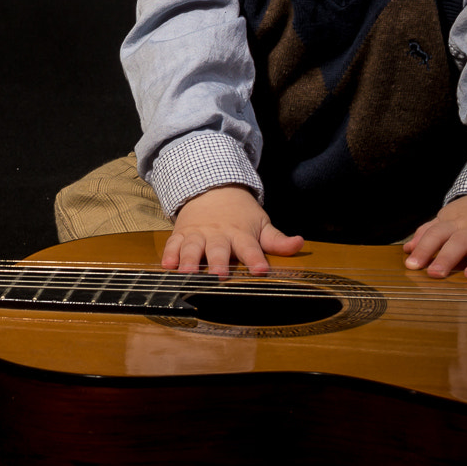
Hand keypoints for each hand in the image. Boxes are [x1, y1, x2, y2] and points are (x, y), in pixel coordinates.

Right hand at [162, 186, 304, 276]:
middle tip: (219, 276)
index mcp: (241, 234)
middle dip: (218, 262)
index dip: (255, 259)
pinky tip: (167, 265)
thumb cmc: (241, 214)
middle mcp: (219, 235)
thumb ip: (278, 240)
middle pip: (218, 249)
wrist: (212, 190)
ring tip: (187, 273)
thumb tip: (299, 244)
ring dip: (189, 260)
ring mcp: (198, 234)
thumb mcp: (261, 224)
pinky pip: (173, 244)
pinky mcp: (181, 234)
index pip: (250, 248)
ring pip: (193, 248)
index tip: (260, 271)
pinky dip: (169, 254)